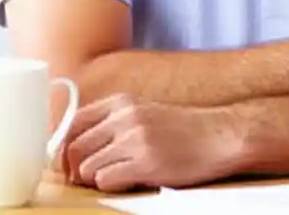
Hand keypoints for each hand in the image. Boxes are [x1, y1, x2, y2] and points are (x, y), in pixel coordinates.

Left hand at [59, 94, 242, 192]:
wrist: (223, 136)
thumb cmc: (187, 131)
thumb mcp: (147, 113)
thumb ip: (115, 122)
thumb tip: (76, 148)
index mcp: (123, 103)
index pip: (72, 125)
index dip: (65, 149)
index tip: (72, 162)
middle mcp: (125, 117)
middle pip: (72, 149)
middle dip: (75, 169)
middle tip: (87, 178)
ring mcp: (135, 139)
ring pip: (86, 168)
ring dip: (97, 179)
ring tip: (118, 176)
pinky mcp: (146, 162)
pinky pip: (106, 181)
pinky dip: (114, 186)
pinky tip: (133, 180)